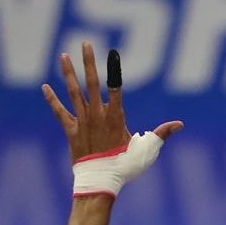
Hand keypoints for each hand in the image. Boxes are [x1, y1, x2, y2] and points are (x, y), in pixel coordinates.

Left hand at [41, 42, 181, 159]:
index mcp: (115, 117)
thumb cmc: (126, 166)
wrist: (100, 181)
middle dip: (88, 62)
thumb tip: (180, 124)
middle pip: (91, 82)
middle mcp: (97, 114)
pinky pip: (59, 112)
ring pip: (73, 92)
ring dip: (68, 73)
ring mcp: (82, 121)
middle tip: (85, 43)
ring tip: (63, 55)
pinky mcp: (70, 130)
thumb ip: (161, 133)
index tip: (112, 52)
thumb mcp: (147, 149)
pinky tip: (45, 87)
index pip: (115, 87)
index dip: (114, 69)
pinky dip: (52, 100)